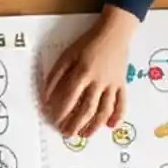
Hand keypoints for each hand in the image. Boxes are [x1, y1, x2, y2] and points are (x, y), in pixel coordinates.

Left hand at [42, 5, 138, 136]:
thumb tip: (46, 97)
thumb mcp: (67, 55)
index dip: (62, 112)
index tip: (55, 121)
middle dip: (76, 124)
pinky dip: (118, 116)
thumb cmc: (87, 43)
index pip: (70, 98)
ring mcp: (112, 84)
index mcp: (83, 73)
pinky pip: (122, 102)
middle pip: (87, 109)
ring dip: (95, 125)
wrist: (114, 32)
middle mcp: (99, 81)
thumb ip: (55, 75)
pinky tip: (110, 126)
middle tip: (67, 134)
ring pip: (105, 110)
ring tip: (85, 135)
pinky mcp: (122, 84)